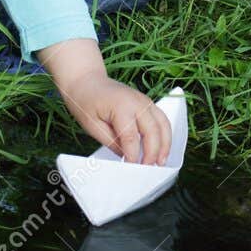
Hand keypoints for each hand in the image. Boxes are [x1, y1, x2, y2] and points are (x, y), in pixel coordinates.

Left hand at [38, 38, 171, 164]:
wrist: (86, 81)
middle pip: (152, 131)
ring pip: (163, 124)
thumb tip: (127, 159)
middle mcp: (138, 101)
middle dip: (152, 153)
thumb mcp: (93, 126)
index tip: (131, 170)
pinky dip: (165, 134)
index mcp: (121, 106)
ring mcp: (145, 100)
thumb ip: (112, 143)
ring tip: (161, 162)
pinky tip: (162, 148)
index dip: (132, 156)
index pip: (131, 137)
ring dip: (164, 144)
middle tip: (147, 169)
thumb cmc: (86, 102)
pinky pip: (162, 119)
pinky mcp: (148, 103)